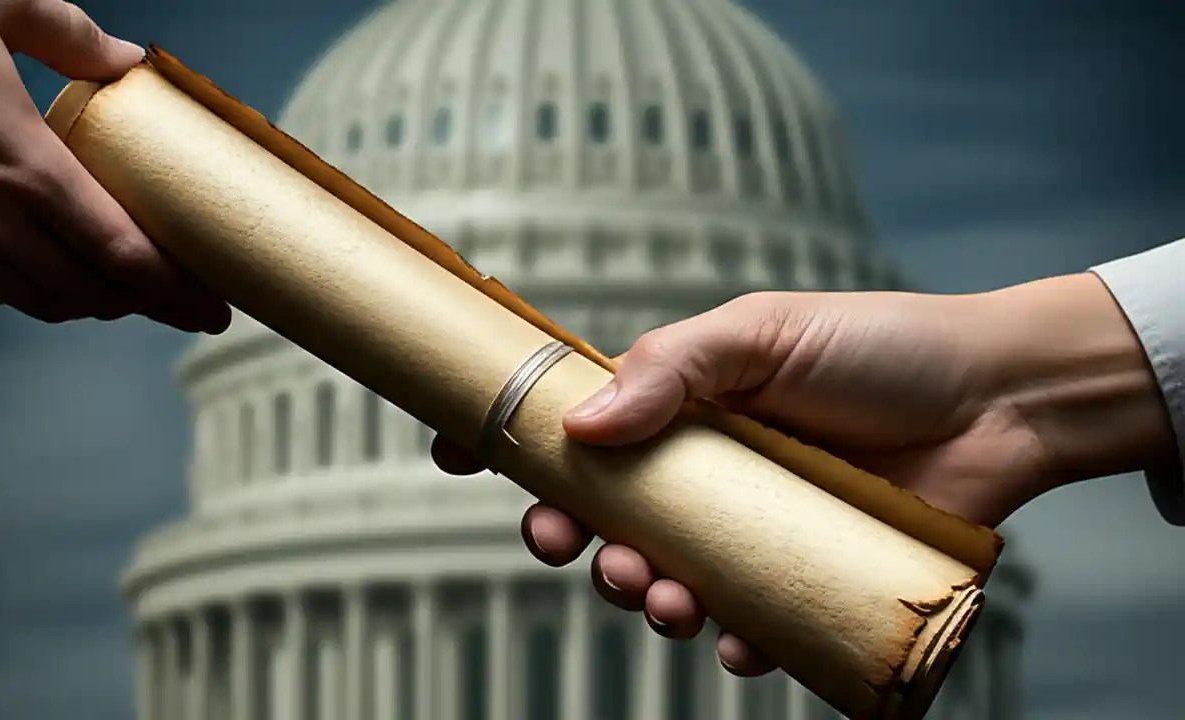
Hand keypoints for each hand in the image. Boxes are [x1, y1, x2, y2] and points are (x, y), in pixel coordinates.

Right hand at [0, 0, 228, 331]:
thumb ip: (67, 33)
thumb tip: (129, 62)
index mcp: (25, 167)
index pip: (126, 258)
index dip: (178, 294)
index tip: (215, 310)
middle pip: (91, 296)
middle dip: (142, 303)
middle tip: (176, 294)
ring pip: (38, 304)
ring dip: (87, 302)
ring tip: (119, 285)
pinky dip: (21, 292)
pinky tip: (34, 266)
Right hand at [431, 274, 1174, 674]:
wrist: (997, 400)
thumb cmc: (878, 349)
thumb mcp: (763, 332)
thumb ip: (671, 370)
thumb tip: (587, 422)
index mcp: (680, 406)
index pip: (578, 428)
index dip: (516, 446)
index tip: (459, 458)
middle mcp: (705, 472)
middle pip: (609, 518)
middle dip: (574, 541)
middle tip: (570, 546)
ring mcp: (751, 529)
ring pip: (668, 580)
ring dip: (645, 599)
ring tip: (666, 598)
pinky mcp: (802, 576)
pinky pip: (751, 626)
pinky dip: (739, 643)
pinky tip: (745, 642)